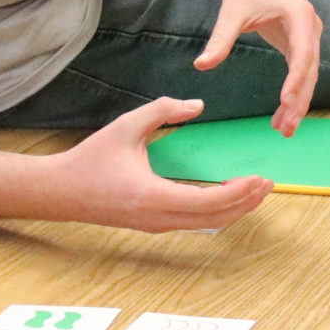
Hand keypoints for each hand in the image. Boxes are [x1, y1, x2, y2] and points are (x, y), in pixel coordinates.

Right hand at [51, 97, 272, 231]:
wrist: (61, 192)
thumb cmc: (91, 158)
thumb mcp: (126, 126)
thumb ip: (163, 110)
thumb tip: (198, 104)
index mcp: (152, 196)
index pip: (207, 202)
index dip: (238, 192)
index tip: (258, 177)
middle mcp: (158, 218)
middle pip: (214, 219)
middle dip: (245, 203)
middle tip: (269, 184)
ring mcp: (156, 225)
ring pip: (206, 224)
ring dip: (234, 209)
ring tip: (256, 190)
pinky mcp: (154, 224)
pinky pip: (194, 222)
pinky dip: (217, 211)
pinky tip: (229, 196)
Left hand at [194, 0, 320, 135]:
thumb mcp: (232, 12)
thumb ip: (220, 40)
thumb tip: (201, 65)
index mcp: (300, 16)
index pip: (302, 53)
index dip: (295, 79)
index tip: (285, 101)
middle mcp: (311, 27)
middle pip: (310, 70)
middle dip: (299, 100)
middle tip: (287, 129)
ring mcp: (308, 36)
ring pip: (308, 75)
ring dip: (298, 102)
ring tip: (284, 130)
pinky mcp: (300, 42)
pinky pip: (301, 72)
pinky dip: (293, 92)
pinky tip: (282, 113)